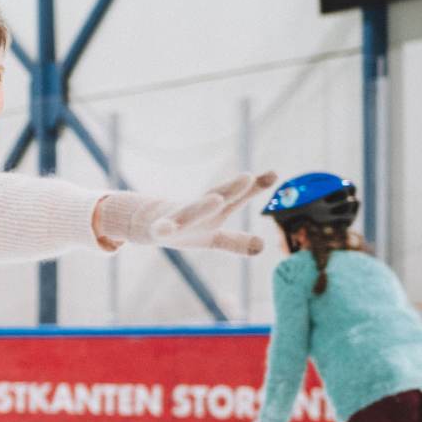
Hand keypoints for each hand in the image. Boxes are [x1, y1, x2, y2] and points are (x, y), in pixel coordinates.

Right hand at [95, 172, 277, 254]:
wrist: (148, 224)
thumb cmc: (187, 230)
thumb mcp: (214, 237)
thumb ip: (237, 240)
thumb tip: (263, 246)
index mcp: (213, 210)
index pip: (236, 197)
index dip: (254, 187)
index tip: (274, 174)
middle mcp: (198, 209)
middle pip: (216, 196)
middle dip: (231, 188)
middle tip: (247, 177)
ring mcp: (178, 217)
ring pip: (191, 211)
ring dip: (203, 205)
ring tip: (216, 200)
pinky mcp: (159, 229)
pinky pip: (162, 229)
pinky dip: (164, 228)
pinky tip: (166, 230)